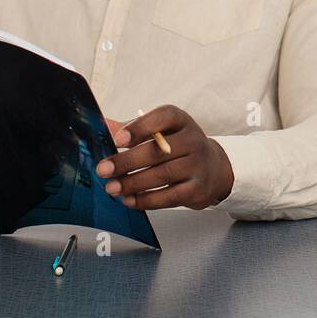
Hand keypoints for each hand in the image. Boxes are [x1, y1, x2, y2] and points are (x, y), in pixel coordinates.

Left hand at [95, 105, 234, 209]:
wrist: (214, 168)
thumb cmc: (179, 147)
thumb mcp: (161, 131)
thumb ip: (132, 128)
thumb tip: (102, 125)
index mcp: (181, 121)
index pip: (163, 118)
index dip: (140, 127)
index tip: (117, 139)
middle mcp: (193, 140)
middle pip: (158, 151)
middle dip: (127, 161)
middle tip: (104, 169)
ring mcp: (197, 165)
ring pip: (162, 175)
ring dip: (133, 183)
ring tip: (112, 188)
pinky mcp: (197, 189)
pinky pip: (169, 196)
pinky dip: (146, 200)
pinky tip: (130, 200)